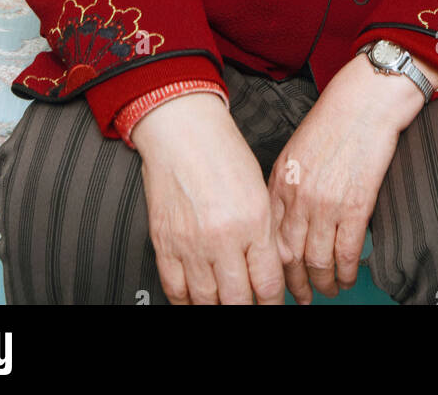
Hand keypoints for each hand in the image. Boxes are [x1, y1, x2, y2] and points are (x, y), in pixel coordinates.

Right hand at [132, 92, 285, 304]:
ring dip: (218, 307)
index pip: (268, 284)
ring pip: (207, 301)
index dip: (273, 304)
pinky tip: (197, 299)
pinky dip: (187, 302)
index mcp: (253, 221)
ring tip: (225, 302)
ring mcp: (191, 243)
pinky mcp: (165, 243)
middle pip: (238, 300)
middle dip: (247, 309)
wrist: (183, 129)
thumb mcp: (259, 191)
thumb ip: (266, 234)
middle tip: (249, 305)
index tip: (272, 305)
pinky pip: (175, 290)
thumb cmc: (222, 152)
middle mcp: (223, 237)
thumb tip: (270, 270)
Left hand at [266, 53, 433, 304]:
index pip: (268, 238)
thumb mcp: (296, 151)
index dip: (272, 266)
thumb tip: (285, 219)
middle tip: (302, 298)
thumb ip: (287, 185)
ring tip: (329, 289)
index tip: (279, 279)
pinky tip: (349, 277)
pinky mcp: (355, 205)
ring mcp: (325, 203)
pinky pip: (347, 253)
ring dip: (324, 283)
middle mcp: (298, 196)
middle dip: (296, 285)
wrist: (365, 102)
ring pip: (318, 261)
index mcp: (280, 182)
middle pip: (289, 257)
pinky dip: (347, 272)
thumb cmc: (334, 121)